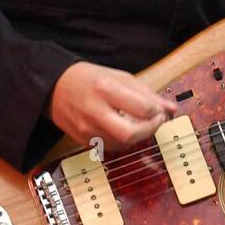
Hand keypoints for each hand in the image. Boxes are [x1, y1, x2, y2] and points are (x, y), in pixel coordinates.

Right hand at [44, 61, 178, 151]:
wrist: (53, 87)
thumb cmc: (89, 78)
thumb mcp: (120, 77)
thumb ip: (147, 94)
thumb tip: (171, 109)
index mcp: (105, 89)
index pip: (141, 108)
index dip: (156, 111)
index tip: (159, 109)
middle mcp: (94, 111)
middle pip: (130, 134)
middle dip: (149, 130)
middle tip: (156, 121)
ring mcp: (86, 129)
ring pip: (122, 144)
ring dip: (138, 136)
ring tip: (141, 123)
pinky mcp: (82, 140)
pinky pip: (110, 147)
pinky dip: (123, 141)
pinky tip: (124, 128)